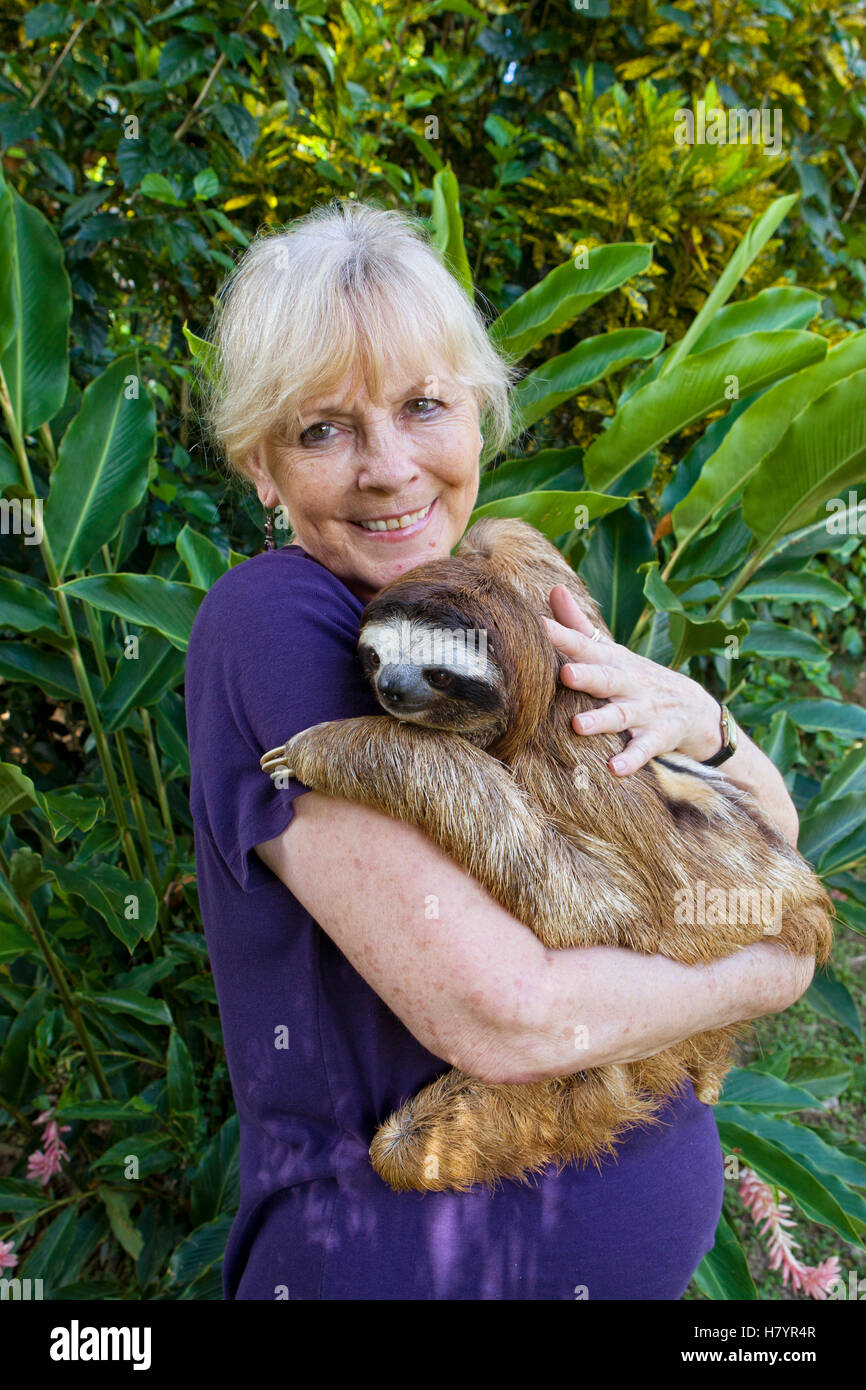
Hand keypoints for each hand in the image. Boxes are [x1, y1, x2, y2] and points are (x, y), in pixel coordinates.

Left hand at [541, 585, 723, 776]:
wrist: (696, 710)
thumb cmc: (638, 678)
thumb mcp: (612, 652)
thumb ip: (580, 626)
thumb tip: (554, 588)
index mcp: (613, 662)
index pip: (586, 646)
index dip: (563, 636)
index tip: (537, 626)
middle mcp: (629, 683)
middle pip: (606, 678)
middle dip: (587, 675)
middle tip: (565, 673)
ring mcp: (645, 711)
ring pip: (622, 716)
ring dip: (602, 720)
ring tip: (578, 726)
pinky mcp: (660, 737)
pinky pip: (644, 750)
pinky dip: (631, 759)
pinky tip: (613, 768)